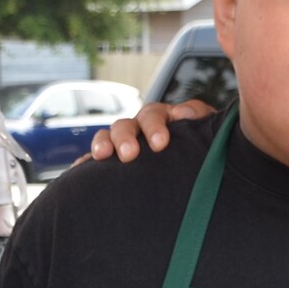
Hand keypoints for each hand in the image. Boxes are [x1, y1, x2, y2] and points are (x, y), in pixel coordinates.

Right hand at [83, 100, 216, 163]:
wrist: (199, 175)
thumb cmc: (205, 151)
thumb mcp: (209, 133)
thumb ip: (200, 117)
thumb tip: (180, 112)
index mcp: (164, 119)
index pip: (155, 115)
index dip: (155, 126)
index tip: (160, 144)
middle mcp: (141, 128)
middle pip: (127, 124)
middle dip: (126, 137)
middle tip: (130, 154)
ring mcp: (126, 143)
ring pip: (109, 136)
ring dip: (104, 143)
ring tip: (102, 156)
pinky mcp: (114, 162)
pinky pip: (95, 159)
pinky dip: (86, 162)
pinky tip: (79, 168)